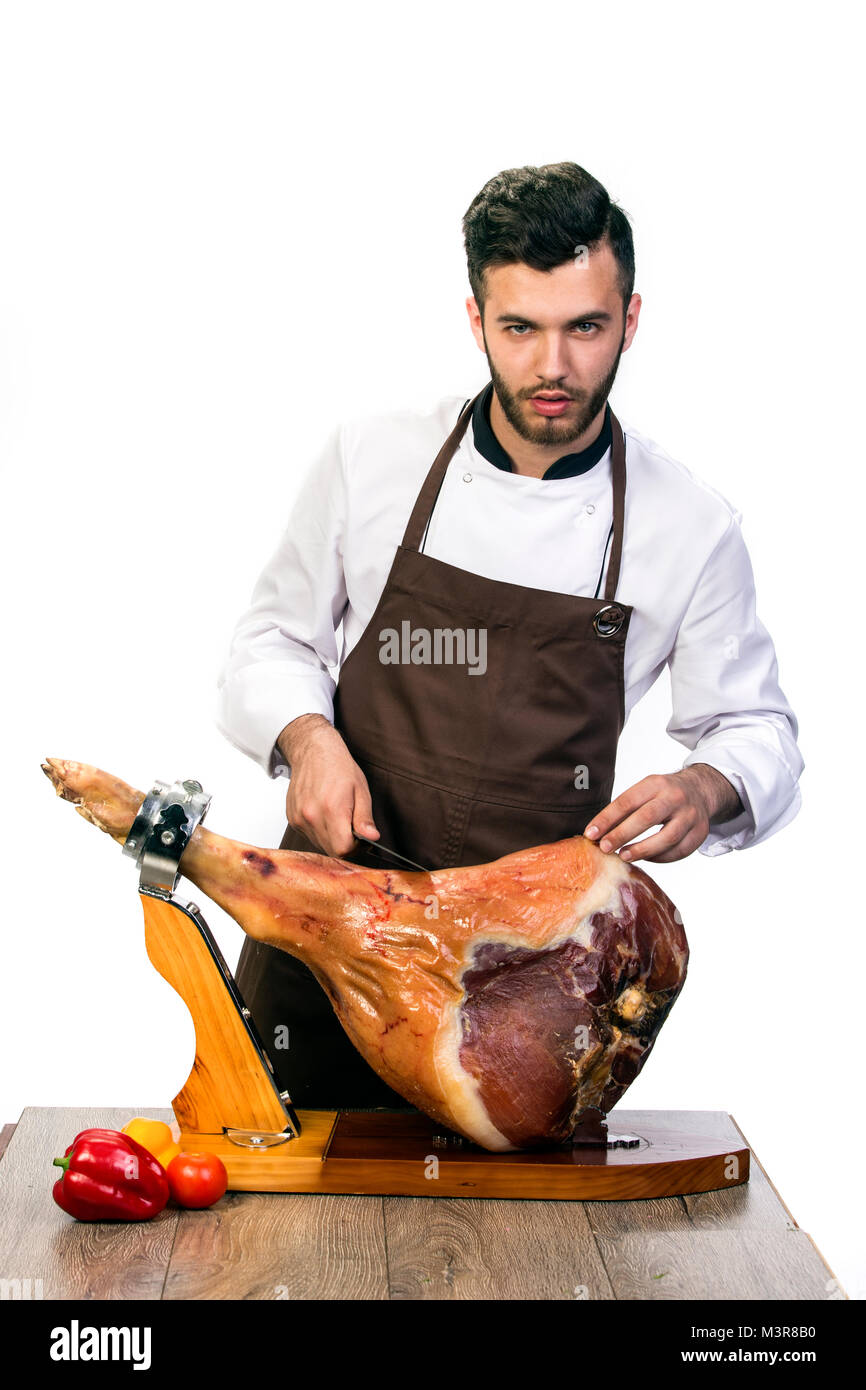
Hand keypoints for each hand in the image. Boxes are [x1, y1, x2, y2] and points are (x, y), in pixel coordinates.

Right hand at [277, 714, 379, 857]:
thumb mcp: (361, 790)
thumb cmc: (339, 767)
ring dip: (332, 838)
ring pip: (320, 845)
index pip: (343, 849)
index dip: (356, 848)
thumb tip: (372, 838)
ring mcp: (299, 818)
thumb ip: (364, 818)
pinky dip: (320, 831)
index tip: (362, 839)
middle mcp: (311, 816)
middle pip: (331, 850)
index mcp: (332, 808)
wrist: (313, 751)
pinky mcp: (292, 819)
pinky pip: (309, 836)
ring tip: (338, 817)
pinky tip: (324, 814)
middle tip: (353, 827)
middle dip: (346, 844)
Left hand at [583, 765, 741, 864]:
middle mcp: (675, 797)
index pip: (628, 801)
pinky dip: (660, 857)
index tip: (591, 833)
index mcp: (656, 784)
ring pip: (668, 837)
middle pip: (647, 817)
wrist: (700, 790)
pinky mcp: (700, 832)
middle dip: (622, 834)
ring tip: (623, 856)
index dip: (607, 818)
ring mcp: (691, 815)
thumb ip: (625, 809)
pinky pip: (680, 850)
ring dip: (643, 849)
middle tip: (604, 848)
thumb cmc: (663, 794)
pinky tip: (646, 858)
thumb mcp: (645, 790)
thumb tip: (596, 833)